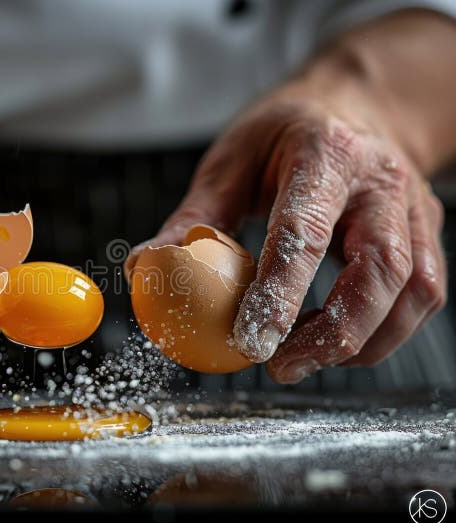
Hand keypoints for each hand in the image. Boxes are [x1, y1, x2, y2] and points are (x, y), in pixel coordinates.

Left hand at [126, 83, 446, 382]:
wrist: (353, 108)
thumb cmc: (283, 136)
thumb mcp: (230, 163)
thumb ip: (193, 218)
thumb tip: (145, 269)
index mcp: (326, 153)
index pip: (304, 231)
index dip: (279, 293)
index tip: (249, 341)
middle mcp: (383, 180)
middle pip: (382, 269)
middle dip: (335, 333)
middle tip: (280, 366)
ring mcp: (413, 207)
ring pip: (415, 290)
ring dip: (362, 341)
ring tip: (303, 358)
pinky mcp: (427, 233)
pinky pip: (423, 295)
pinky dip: (382, 332)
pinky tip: (335, 340)